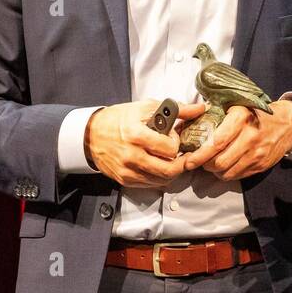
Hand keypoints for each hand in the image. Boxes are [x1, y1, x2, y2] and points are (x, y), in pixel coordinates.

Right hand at [85, 98, 205, 188]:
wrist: (91, 134)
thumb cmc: (120, 118)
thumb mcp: (146, 107)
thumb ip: (177, 109)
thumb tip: (200, 109)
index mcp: (137, 135)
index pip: (170, 149)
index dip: (176, 143)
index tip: (172, 137)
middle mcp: (132, 156)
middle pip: (169, 170)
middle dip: (181, 163)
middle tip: (182, 156)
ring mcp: (127, 170)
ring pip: (161, 180)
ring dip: (171, 171)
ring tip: (169, 159)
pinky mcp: (125, 180)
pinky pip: (150, 184)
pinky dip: (159, 177)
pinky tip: (158, 165)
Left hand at [182, 99, 291, 181]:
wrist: (287, 124)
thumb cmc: (256, 113)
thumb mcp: (237, 106)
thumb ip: (217, 115)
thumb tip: (189, 124)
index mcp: (241, 119)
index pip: (216, 142)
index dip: (200, 154)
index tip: (189, 160)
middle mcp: (249, 137)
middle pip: (219, 162)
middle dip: (205, 164)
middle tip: (199, 161)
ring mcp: (257, 154)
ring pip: (226, 172)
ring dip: (215, 171)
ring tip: (212, 163)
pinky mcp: (261, 165)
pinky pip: (237, 176)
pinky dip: (227, 174)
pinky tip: (226, 165)